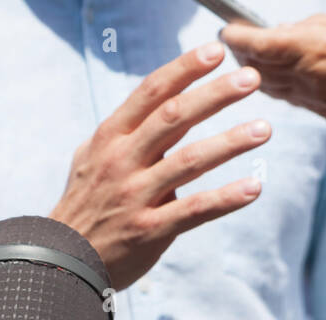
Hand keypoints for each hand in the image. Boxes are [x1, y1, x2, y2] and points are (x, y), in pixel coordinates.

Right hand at [50, 41, 269, 288]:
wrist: (60, 261)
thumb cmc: (82, 207)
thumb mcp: (90, 161)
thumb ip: (122, 134)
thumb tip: (152, 107)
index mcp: (110, 139)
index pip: (150, 93)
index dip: (184, 69)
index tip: (215, 51)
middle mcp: (122, 162)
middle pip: (174, 117)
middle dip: (215, 94)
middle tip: (251, 79)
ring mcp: (135, 196)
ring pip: (190, 160)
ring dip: (230, 142)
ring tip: (264, 129)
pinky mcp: (148, 230)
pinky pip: (194, 210)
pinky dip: (226, 198)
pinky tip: (253, 188)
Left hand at [221, 15, 325, 125]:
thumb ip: (315, 28)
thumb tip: (287, 32)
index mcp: (306, 49)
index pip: (255, 44)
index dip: (235, 37)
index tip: (226, 29)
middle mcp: (298, 76)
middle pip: (252, 65)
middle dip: (239, 51)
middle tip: (233, 38)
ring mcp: (302, 96)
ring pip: (262, 81)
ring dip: (251, 68)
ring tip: (249, 54)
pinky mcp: (310, 109)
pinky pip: (279, 93)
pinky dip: (268, 81)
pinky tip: (271, 72)